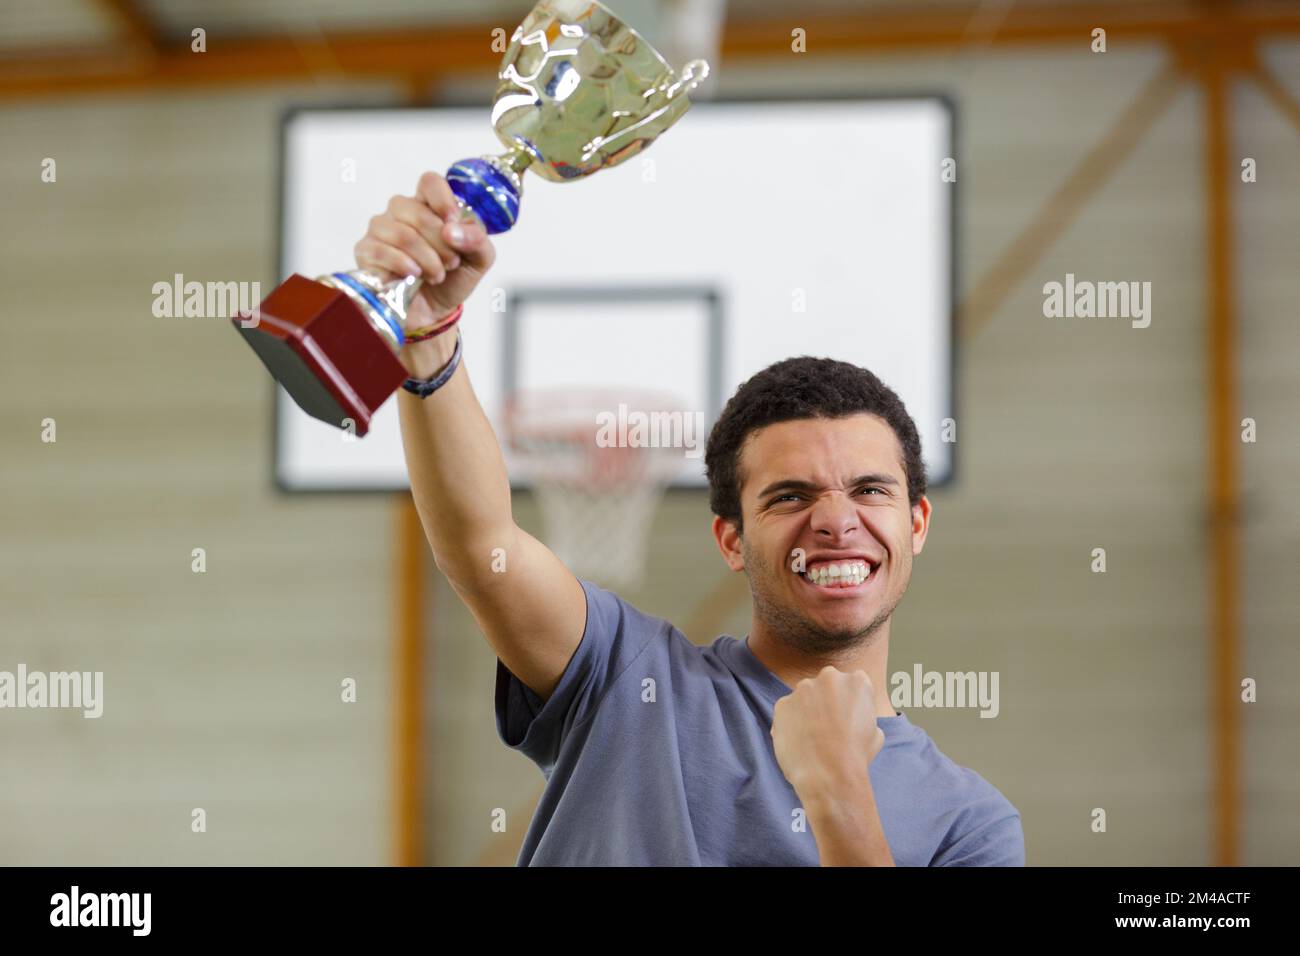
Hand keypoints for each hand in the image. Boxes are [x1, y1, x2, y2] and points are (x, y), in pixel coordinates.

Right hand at [353, 171, 496, 330]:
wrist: (434, 312)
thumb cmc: (453, 279)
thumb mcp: (478, 259)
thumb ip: (477, 239)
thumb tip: (452, 230)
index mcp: (430, 205)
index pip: (430, 182)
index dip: (443, 200)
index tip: (453, 224)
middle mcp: (401, 212)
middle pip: (415, 210)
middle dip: (440, 242)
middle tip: (452, 263)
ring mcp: (380, 230)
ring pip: (401, 233)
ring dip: (426, 258)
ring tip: (437, 275)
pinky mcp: (366, 252)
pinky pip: (380, 250)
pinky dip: (403, 265)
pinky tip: (414, 275)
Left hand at [771, 666, 885, 801]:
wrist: (828, 774)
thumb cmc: (856, 756)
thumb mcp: (876, 733)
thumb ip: (864, 716)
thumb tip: (856, 719)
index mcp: (857, 681)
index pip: (853, 685)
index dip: (849, 704)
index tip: (847, 719)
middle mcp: (829, 677)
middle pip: (827, 686)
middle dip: (827, 702)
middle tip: (829, 728)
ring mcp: (803, 688)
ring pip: (805, 697)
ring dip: (808, 710)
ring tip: (812, 738)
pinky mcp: (782, 703)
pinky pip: (787, 710)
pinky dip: (790, 722)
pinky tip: (799, 741)